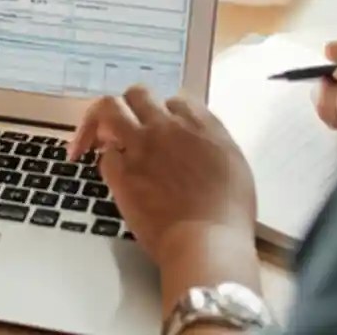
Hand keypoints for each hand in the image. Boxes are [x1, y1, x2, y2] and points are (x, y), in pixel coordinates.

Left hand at [68, 87, 256, 266]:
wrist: (207, 243)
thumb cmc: (229, 213)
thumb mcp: (233, 163)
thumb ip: (211, 140)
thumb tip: (194, 135)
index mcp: (200, 124)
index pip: (174, 99)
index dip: (167, 112)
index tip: (164, 128)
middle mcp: (167, 128)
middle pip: (137, 94)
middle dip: (131, 106)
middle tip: (128, 125)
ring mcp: (140, 147)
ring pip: (109, 110)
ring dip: (105, 122)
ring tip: (104, 139)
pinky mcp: (120, 172)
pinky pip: (104, 154)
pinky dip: (108, 162)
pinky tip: (117, 176)